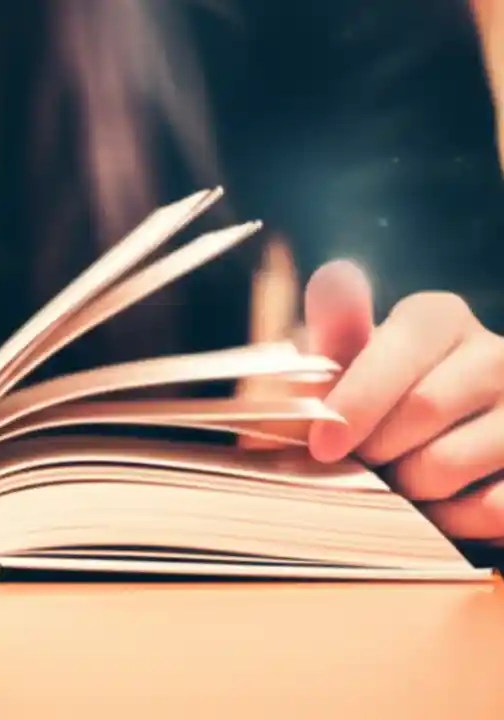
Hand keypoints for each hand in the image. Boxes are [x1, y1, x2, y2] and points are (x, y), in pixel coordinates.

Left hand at [305, 261, 503, 544]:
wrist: (410, 455)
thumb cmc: (362, 404)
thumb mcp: (337, 367)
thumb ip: (334, 332)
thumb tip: (334, 278)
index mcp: (438, 318)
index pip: (404, 344)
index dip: (358, 399)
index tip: (322, 444)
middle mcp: (495, 354)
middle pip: (425, 408)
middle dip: (373, 449)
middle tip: (354, 465)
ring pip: (450, 463)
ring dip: (403, 488)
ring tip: (392, 483)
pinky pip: (491, 507)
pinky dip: (447, 520)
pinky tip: (433, 509)